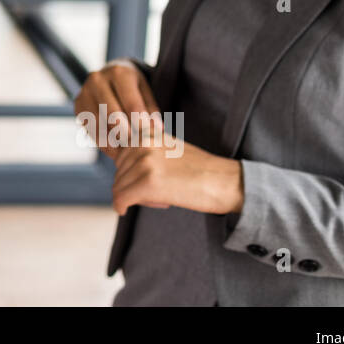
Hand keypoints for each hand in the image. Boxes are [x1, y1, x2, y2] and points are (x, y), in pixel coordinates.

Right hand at [74, 58, 160, 161]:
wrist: (109, 76)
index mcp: (119, 73)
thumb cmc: (132, 86)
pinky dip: (103, 143)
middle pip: (112, 114)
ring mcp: (85, 92)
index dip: (140, 122)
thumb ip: (150, 109)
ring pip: (99, 124)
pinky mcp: (78, 105)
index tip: (148, 136)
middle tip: (137, 147)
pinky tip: (115, 150)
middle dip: (126, 133)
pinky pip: (89, 129)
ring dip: (113, 141)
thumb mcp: (145, 91)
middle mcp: (98, 80)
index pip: (130, 102)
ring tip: (127, 152)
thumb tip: (156, 129)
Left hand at [111, 130, 243, 215]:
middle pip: (118, 171)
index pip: (119, 154)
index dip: (126, 171)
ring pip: (118, 185)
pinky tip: (125, 210)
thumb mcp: (167, 148)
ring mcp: (145, 162)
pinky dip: (120, 206)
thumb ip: (143, 150)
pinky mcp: (148, 183)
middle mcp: (143, 143)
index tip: (135, 180)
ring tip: (156, 198)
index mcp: (147, 132)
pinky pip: (121, 198)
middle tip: (153, 193)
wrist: (225, 182)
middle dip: (129, 185)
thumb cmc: (199, 170)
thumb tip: (119, 166)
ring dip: (131, 196)